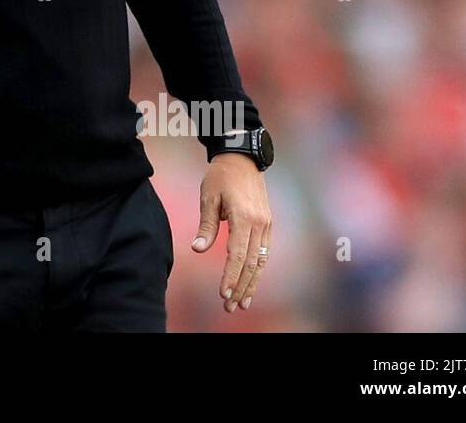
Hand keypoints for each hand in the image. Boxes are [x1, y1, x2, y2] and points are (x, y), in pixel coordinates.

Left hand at [191, 154, 271, 313]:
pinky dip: (258, 270)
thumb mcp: (208, 197)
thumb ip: (205, 225)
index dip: (230, 276)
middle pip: (251, 263)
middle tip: (230, 307)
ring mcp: (266, 225)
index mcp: (243, 217)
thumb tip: (197, 249)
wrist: (242, 158)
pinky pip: (264, 252)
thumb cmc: (221, 177)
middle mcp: (259, 224)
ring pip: (260, 261)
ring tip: (242, 303)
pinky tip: (251, 282)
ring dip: (251, 283)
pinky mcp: (267, 224)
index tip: (223, 294)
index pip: (236, 255)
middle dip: (240, 287)